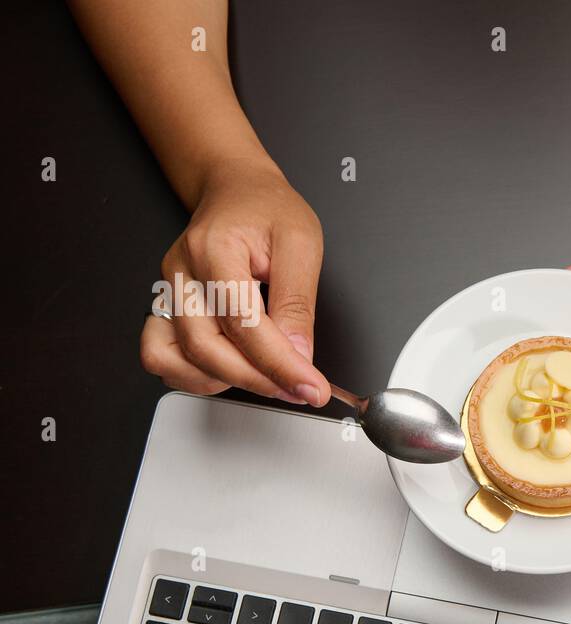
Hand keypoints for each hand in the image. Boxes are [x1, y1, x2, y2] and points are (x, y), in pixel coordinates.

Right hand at [142, 158, 330, 405]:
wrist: (236, 192)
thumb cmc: (267, 210)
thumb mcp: (301, 244)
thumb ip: (298, 303)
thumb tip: (299, 356)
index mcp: (214, 249)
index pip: (243, 323)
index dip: (280, 363)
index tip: (311, 387)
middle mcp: (182, 273)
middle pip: (205, 348)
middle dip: (257, 379)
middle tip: (299, 388)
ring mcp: (167, 294)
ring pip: (178, 360)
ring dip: (227, 381)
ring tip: (270, 377)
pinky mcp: (165, 310)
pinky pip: (163, 358)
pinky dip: (196, 376)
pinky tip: (234, 370)